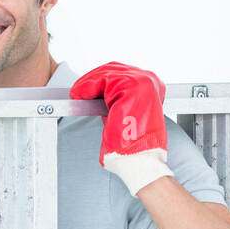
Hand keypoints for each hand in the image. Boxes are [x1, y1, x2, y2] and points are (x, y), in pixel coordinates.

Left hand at [69, 61, 172, 195]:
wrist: (137, 159)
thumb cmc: (131, 144)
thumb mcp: (123, 116)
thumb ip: (115, 102)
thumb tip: (97, 95)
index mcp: (153, 89)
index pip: (123, 74)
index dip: (101, 80)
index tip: (86, 89)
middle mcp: (151, 82)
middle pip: (115, 70)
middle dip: (93, 80)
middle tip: (78, 91)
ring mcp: (144, 82)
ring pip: (107, 73)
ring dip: (88, 84)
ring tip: (76, 95)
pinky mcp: (132, 86)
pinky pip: (102, 80)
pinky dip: (87, 87)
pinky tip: (78, 95)